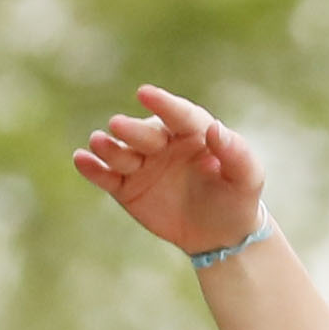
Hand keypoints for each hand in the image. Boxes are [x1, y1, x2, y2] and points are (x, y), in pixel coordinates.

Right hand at [72, 85, 265, 258]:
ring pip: (121, 152)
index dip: (163, 104)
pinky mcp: (126, 187)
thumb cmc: (237, 199)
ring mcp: (142, 162)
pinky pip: (106, 176)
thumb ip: (237, 152)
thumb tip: (216, 129)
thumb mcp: (248, 178)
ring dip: (108, 147)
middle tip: (119, 127)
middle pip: (144, 133)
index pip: (177, 114)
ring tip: (98, 143)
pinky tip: (81, 160)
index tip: (146, 94)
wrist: (221, 236)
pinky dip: (92, 168)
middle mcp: (162, 141)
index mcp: (192, 130)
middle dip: (132, 130)